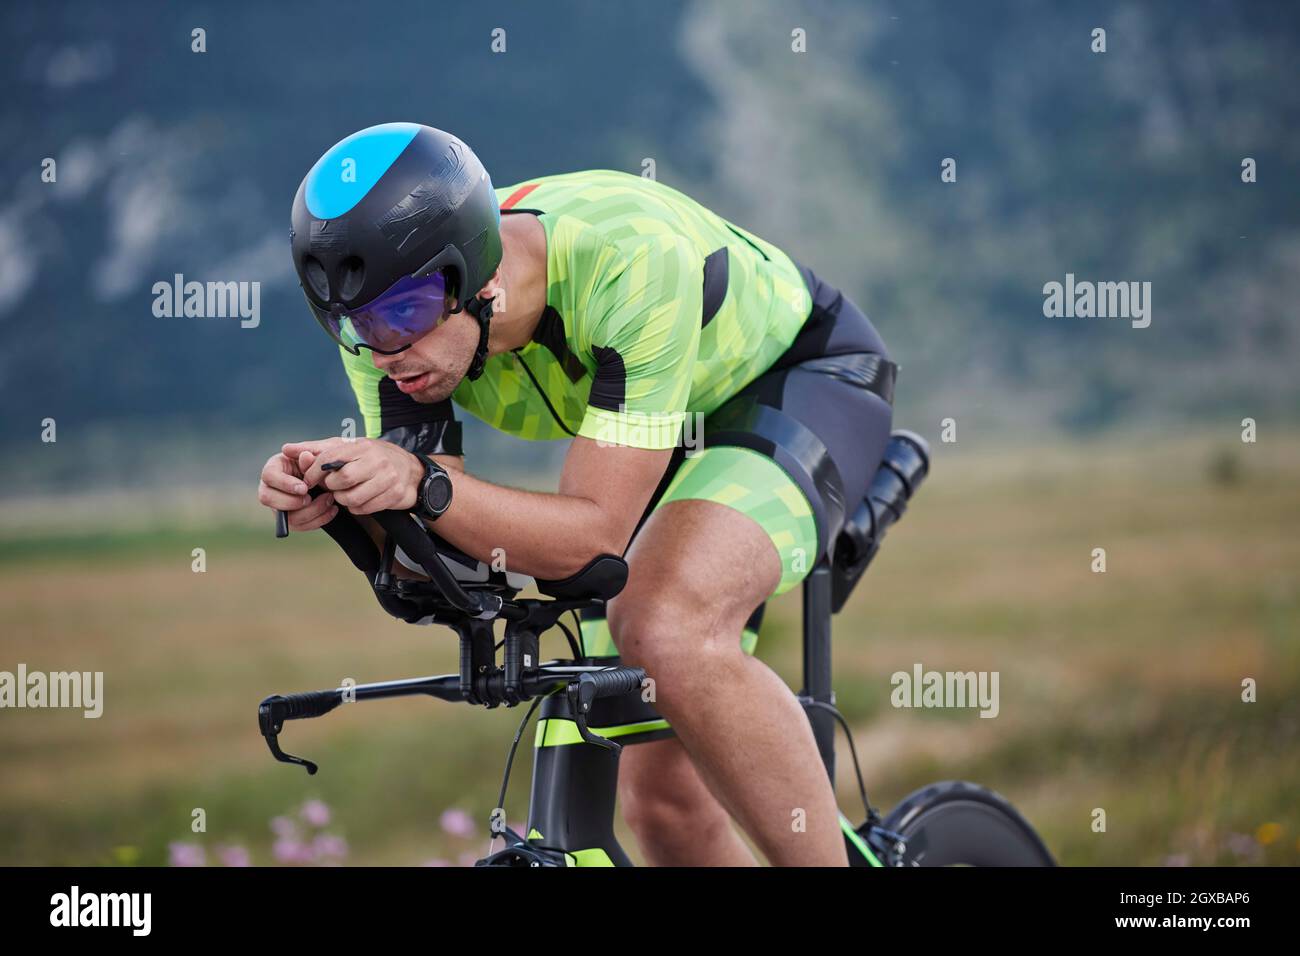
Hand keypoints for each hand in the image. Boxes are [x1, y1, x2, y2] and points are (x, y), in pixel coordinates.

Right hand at [257, 450, 336, 531]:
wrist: (332, 477)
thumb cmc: (321, 462)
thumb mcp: (319, 455)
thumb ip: (312, 457)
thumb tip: (305, 455)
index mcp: (274, 468)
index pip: (269, 476)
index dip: (285, 484)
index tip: (304, 488)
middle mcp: (271, 488)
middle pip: (268, 499)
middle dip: (292, 502)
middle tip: (310, 498)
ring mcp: (279, 506)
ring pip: (286, 517)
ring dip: (310, 511)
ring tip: (329, 500)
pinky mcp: (291, 519)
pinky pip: (301, 526)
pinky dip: (319, 520)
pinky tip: (332, 510)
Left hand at [282, 437, 423, 515]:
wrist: (412, 471)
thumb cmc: (372, 458)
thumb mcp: (346, 448)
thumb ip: (316, 449)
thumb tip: (286, 448)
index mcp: (361, 446)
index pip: (329, 458)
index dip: (314, 472)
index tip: (308, 480)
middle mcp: (376, 460)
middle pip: (341, 480)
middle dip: (331, 487)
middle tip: (332, 487)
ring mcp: (387, 478)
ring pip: (352, 497)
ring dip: (343, 500)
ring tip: (345, 494)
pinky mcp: (394, 495)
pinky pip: (365, 508)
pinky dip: (357, 508)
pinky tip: (359, 500)